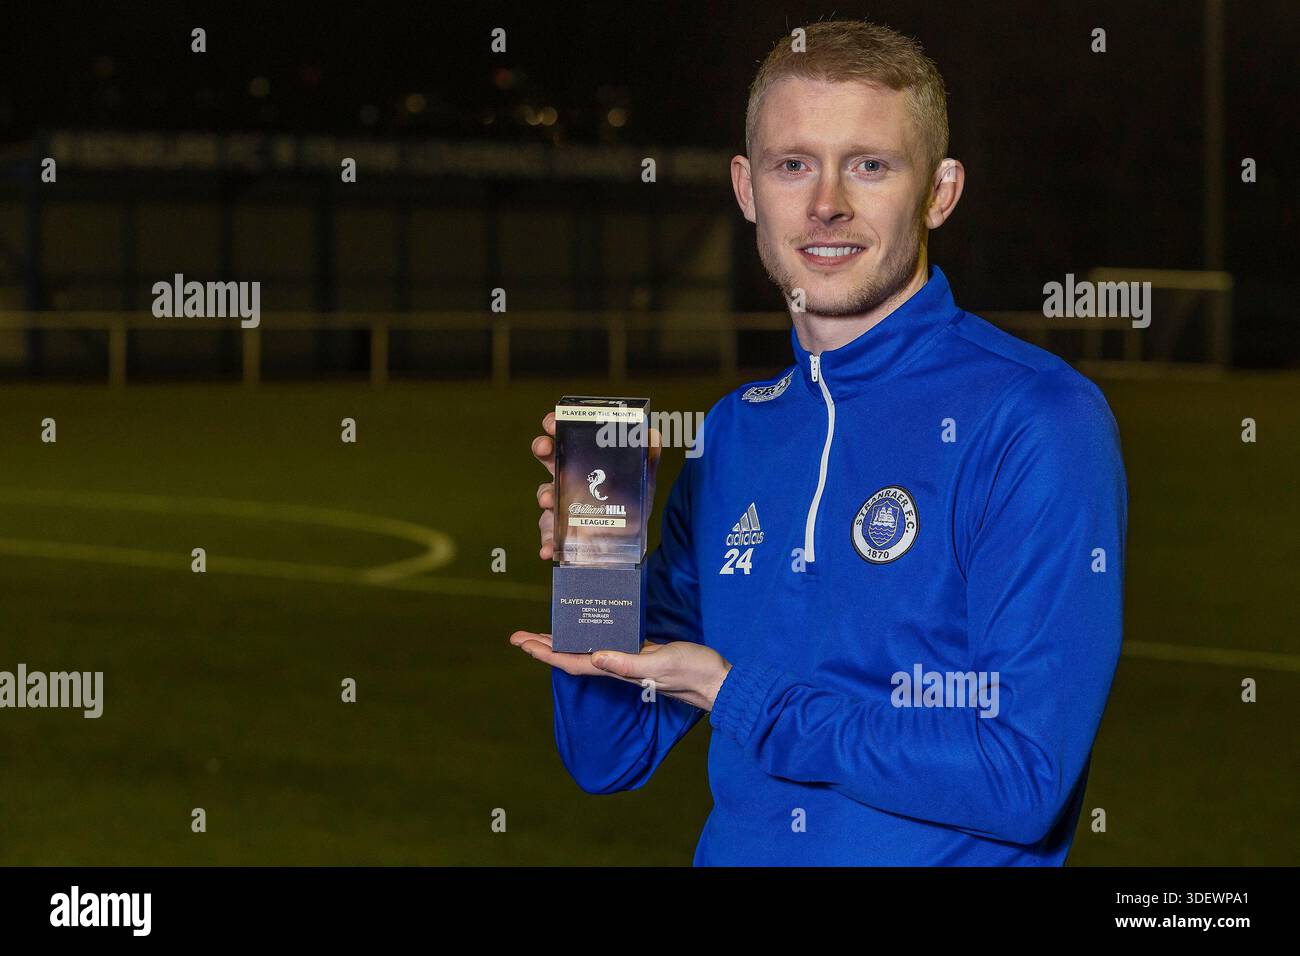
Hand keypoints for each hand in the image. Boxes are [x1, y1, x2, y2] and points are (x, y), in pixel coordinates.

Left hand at [509, 631, 731, 711]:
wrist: (716, 680)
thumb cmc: (692, 672)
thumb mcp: (661, 664)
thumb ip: (629, 663)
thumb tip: (596, 657)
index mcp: (617, 669)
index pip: (571, 662)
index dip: (544, 653)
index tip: (521, 642)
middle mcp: (616, 666)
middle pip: (571, 657)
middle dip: (543, 647)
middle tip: (518, 636)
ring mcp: (627, 660)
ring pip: (585, 651)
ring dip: (562, 642)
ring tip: (542, 632)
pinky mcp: (640, 652)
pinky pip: (604, 643)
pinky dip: (588, 636)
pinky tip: (586, 627)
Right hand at [531, 411, 661, 561]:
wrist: (627, 544)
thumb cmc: (628, 505)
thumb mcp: (642, 481)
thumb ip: (648, 459)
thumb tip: (653, 434)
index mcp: (582, 463)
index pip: (564, 438)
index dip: (554, 426)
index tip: (554, 421)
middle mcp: (567, 480)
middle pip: (548, 458)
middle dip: (542, 447)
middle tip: (545, 446)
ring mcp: (560, 506)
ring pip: (545, 495)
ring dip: (544, 496)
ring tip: (550, 502)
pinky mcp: (559, 531)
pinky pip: (549, 537)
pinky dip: (546, 543)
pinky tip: (548, 550)